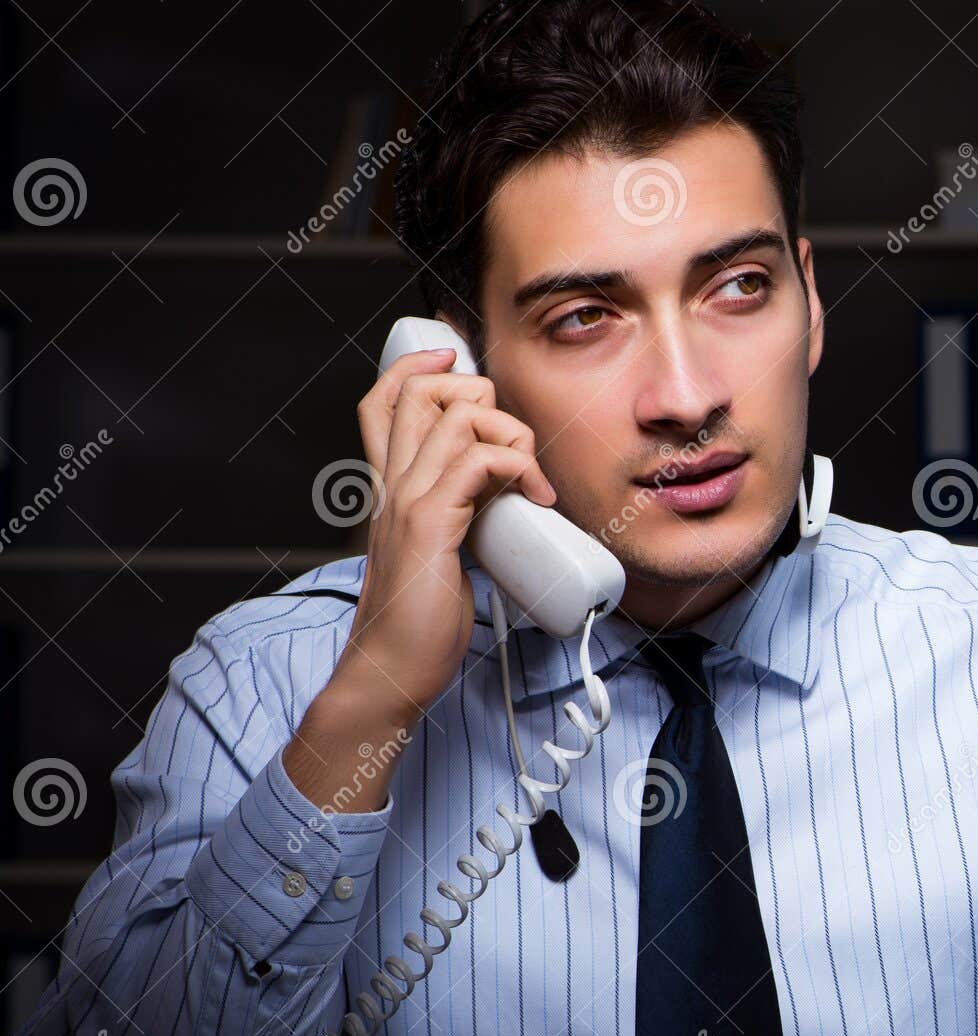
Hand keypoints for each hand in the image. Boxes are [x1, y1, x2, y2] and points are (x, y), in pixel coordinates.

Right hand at [285, 345, 555, 810]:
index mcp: (390, 490)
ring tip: (531, 480)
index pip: (385, 401)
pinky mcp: (430, 526)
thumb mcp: (441, 555)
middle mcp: (391, 486)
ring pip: (457, 416)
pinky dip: (516, 465)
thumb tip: (505, 504)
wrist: (391, 672)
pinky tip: (534, 497)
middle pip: (421, 391)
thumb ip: (460, 521)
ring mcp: (407, 502)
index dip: (420, 367)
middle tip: (512, 442)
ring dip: (511, 433)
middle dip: (479, 391)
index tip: (460, 362)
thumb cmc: (419, 625)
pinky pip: (477, 461)